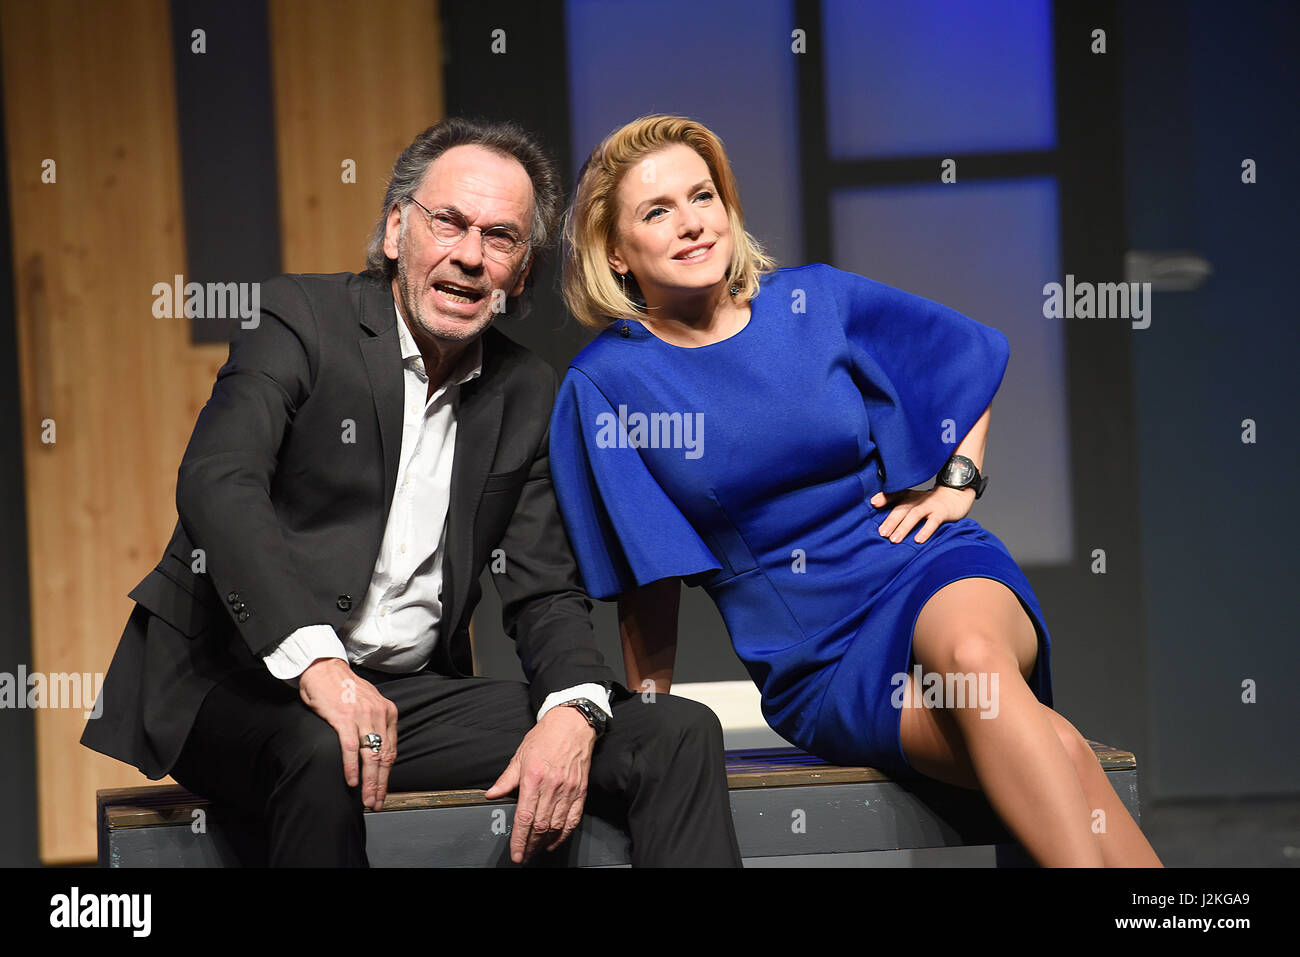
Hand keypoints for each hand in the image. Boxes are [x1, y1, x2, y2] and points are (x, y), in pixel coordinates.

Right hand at [298, 657, 398, 809]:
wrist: (324, 669)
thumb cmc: (344, 688)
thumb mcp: (369, 704)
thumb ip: (375, 725)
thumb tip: (375, 752)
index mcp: (387, 712)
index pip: (391, 751)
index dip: (387, 775)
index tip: (383, 792)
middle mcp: (378, 715)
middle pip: (383, 757)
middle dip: (380, 784)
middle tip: (376, 802)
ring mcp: (362, 717)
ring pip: (370, 756)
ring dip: (369, 782)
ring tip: (366, 799)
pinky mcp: (344, 718)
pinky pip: (350, 748)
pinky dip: (352, 767)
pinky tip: (352, 781)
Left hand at [484, 705, 596, 863]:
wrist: (571, 724)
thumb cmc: (546, 737)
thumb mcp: (519, 755)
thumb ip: (506, 779)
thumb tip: (492, 793)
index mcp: (533, 777)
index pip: (525, 817)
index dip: (519, 839)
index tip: (515, 852)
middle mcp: (552, 785)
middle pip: (540, 825)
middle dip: (530, 845)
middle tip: (523, 856)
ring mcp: (568, 789)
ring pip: (556, 825)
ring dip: (545, 842)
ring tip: (536, 850)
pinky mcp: (581, 790)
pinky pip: (573, 818)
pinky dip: (564, 834)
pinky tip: (555, 841)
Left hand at [870, 484, 974, 544]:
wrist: (955, 495)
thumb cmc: (929, 501)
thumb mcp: (912, 499)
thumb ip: (894, 502)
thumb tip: (875, 506)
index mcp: (908, 496)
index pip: (894, 495)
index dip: (884, 498)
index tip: (873, 504)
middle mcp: (917, 500)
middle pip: (902, 509)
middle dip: (891, 521)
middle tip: (882, 533)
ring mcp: (929, 506)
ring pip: (915, 515)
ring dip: (904, 527)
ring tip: (895, 540)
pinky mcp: (941, 513)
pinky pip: (933, 522)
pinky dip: (925, 531)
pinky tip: (918, 540)